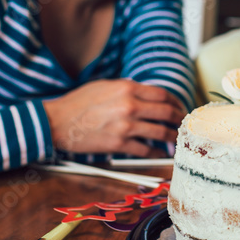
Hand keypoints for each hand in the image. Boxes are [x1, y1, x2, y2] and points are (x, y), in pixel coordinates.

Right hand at [44, 79, 185, 155]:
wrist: (58, 122)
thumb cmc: (79, 102)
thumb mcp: (105, 86)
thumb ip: (128, 89)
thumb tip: (147, 95)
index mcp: (127, 88)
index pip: (162, 94)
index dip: (175, 101)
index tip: (179, 107)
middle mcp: (130, 105)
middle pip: (166, 112)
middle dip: (178, 119)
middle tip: (182, 124)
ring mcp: (126, 126)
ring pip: (160, 132)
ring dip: (171, 137)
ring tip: (174, 140)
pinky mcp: (119, 144)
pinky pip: (145, 150)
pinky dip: (155, 153)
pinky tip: (159, 153)